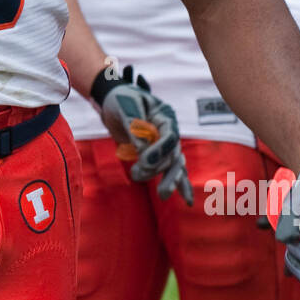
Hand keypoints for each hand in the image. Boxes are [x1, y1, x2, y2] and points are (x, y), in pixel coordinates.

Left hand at [93, 64, 193, 204]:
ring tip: (162, 194)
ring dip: (167, 180)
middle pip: (173, 154)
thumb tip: (142, 150)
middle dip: (159, 168)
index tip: (143, 160)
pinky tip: (187, 200)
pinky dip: (179, 185)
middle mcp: (169, 130)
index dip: (159, 150)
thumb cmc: (119, 99)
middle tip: (143, 178)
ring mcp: (164, 144)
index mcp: (165, 115)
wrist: (112, 102)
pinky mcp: (157, 155)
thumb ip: (134, 127)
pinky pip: (171, 170)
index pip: (169, 136)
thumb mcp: (124, 106)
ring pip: (173, 165)